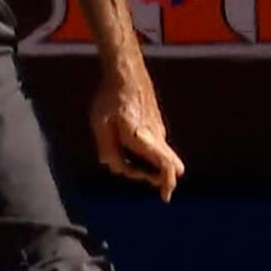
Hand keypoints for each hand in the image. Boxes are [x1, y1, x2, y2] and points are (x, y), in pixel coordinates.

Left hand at [90, 69, 185, 200]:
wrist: (125, 73)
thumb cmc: (110, 98)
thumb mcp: (100, 124)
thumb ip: (107, 148)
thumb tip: (114, 166)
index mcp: (144, 138)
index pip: (166, 166)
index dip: (167, 184)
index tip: (165, 197)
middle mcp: (157, 136)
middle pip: (170, 166)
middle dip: (155, 177)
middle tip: (133, 170)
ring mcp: (159, 129)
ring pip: (161, 157)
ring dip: (146, 164)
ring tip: (121, 152)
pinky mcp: (156, 124)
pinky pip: (155, 147)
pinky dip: (145, 154)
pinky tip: (124, 143)